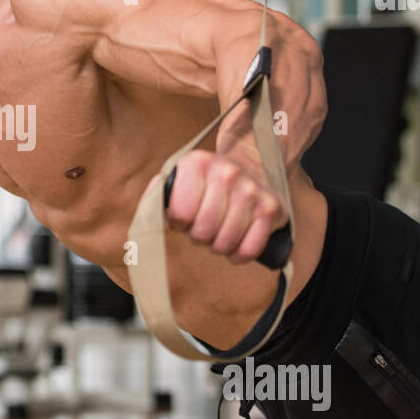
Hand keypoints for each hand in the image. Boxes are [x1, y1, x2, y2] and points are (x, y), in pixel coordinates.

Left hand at [164, 146, 286, 263]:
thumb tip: (147, 215)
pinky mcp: (272, 209)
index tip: (184, 218)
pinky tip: (235, 243)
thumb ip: (158, 194)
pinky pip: (249, 250)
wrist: (250, 167)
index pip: (180, 213)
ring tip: (218, 232)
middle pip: (203, 231)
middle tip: (203, 227)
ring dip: (218, 246)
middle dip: (199, 236)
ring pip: (225, 243)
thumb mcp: (179, 179)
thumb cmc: (206, 183)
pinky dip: (238, 255)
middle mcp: (227, 173)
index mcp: (197, 163)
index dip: (178, 223)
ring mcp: (252, 191)